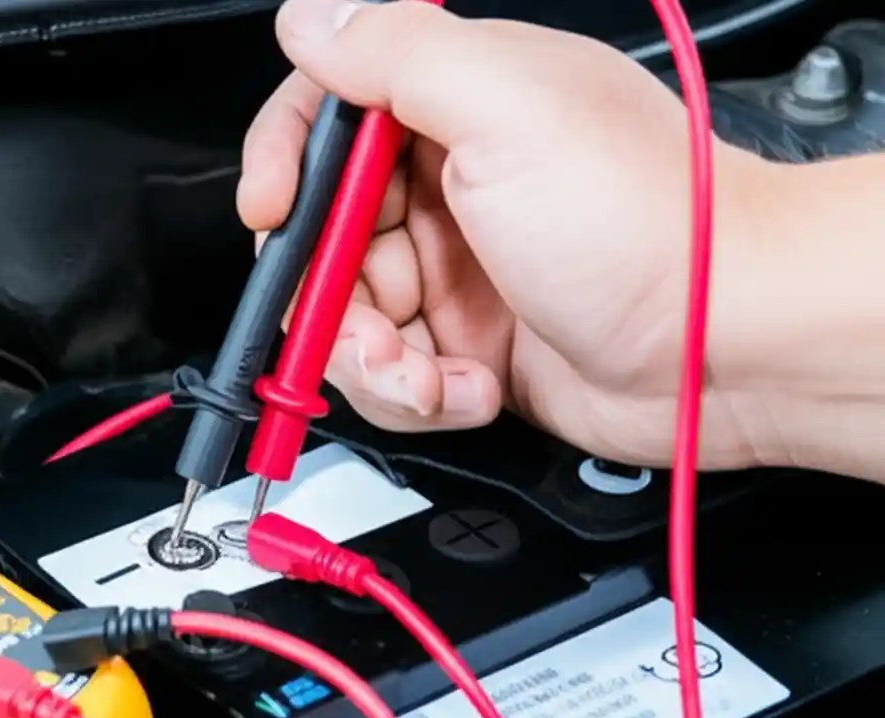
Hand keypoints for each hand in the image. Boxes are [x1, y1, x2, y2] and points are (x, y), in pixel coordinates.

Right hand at [241, 0, 786, 467]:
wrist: (731, 344)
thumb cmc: (646, 223)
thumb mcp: (506, 110)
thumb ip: (395, 54)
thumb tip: (311, 20)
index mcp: (452, 109)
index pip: (324, 118)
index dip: (284, 164)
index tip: (273, 210)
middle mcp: (448, 187)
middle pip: (324, 235)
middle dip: (328, 293)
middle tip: (366, 325)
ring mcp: (459, 271)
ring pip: (350, 316)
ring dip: (372, 361)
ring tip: (426, 374)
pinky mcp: (473, 344)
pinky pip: (398, 374)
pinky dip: (421, 393)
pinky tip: (471, 386)